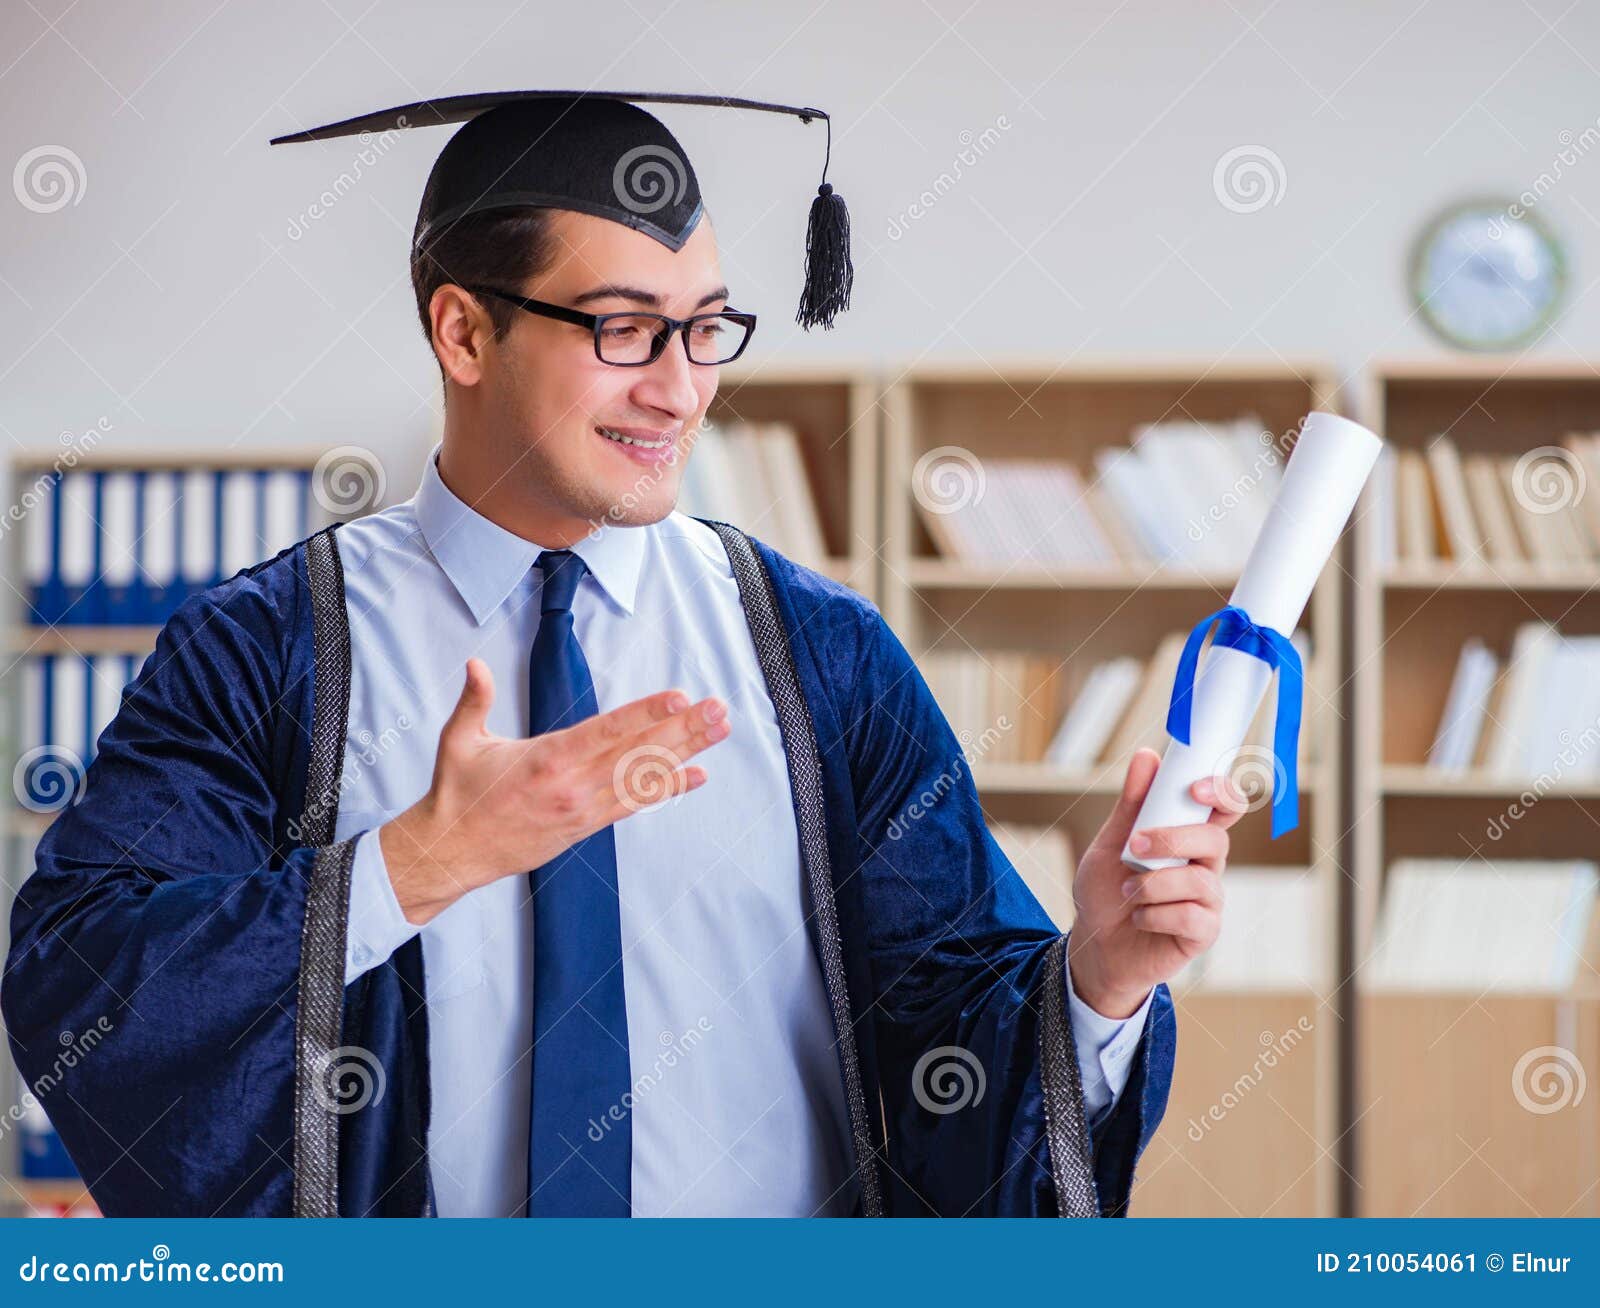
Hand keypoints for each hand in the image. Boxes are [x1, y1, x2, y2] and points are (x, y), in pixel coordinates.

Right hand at [378, 658, 730, 923]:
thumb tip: (475, 665)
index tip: (678, 697)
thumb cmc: (457, 793)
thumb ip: (475, 700)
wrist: (453, 851)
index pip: (606, 731)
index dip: (646, 713)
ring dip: (686, 754)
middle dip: (684, 729)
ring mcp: (582, 808)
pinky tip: (696, 775)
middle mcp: (572, 785)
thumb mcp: (459, 740)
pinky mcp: (585, 826)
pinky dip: (667, 790)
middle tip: (720, 710)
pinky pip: (634, 805)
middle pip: (638, 752)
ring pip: (644, 778)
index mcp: (546, 759)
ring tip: (719, 732)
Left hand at [1066, 749, 1247, 1017]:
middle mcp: (1204, 867)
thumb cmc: (1105, 892)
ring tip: (1127, 891)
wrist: (1093, 946)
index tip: (1196, 788)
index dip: (1221, 793)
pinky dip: (1156, 915)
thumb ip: (1131, 806)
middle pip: (1216, 841)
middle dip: (1175, 840)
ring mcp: (1207, 901)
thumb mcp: (1109, 844)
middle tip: (1136, 847)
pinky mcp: (1202, 933)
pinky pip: (1193, 918)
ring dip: (1156, 884)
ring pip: (1202, 882)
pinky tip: (1139, 917)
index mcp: (1187, 838)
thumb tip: (1147, 757)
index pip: (1223, 807)